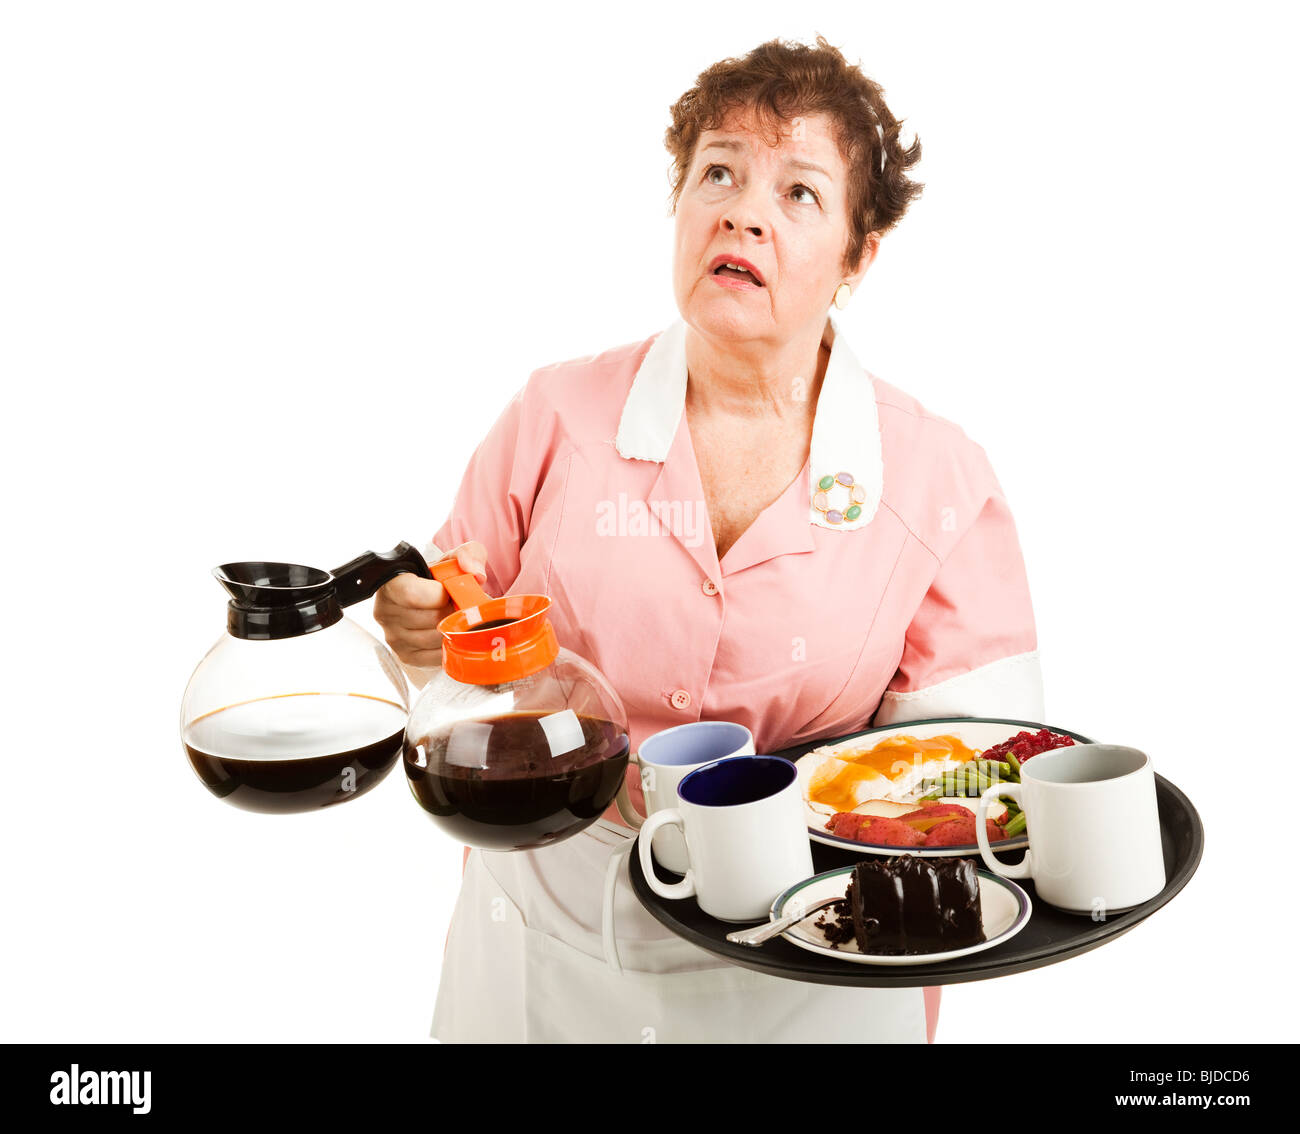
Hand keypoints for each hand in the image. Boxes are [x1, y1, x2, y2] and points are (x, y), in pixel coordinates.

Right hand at [373, 541, 487, 667]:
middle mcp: (385, 612)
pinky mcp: (406, 656)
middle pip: (430, 618)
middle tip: (459, 607)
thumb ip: (467, 554)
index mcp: (391, 583)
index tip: (451, 592)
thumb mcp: (453, 559)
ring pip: (435, 638)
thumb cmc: (438, 579)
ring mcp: (393, 637)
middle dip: (452, 613)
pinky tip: (451, 634)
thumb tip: (475, 572)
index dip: (439, 595)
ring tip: (455, 618)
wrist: (432, 600)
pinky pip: (435, 656)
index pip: (412, 594)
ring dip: (453, 629)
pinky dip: (450, 646)